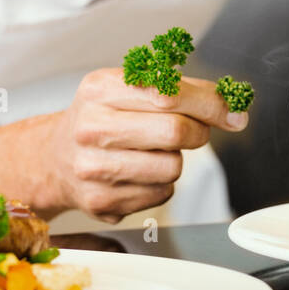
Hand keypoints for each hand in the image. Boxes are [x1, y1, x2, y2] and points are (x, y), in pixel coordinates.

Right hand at [0, 68, 246, 222]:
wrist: (55, 158)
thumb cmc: (102, 118)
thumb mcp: (128, 87)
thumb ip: (181, 90)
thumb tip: (233, 109)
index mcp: (100, 89)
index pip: (169, 94)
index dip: (210, 104)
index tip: (233, 114)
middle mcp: (91, 127)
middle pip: (174, 132)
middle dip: (197, 132)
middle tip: (193, 131)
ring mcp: (93, 168)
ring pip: (172, 168)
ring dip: (175, 160)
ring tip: (153, 152)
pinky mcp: (101, 202)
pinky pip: (161, 194)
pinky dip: (161, 183)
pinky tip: (139, 172)